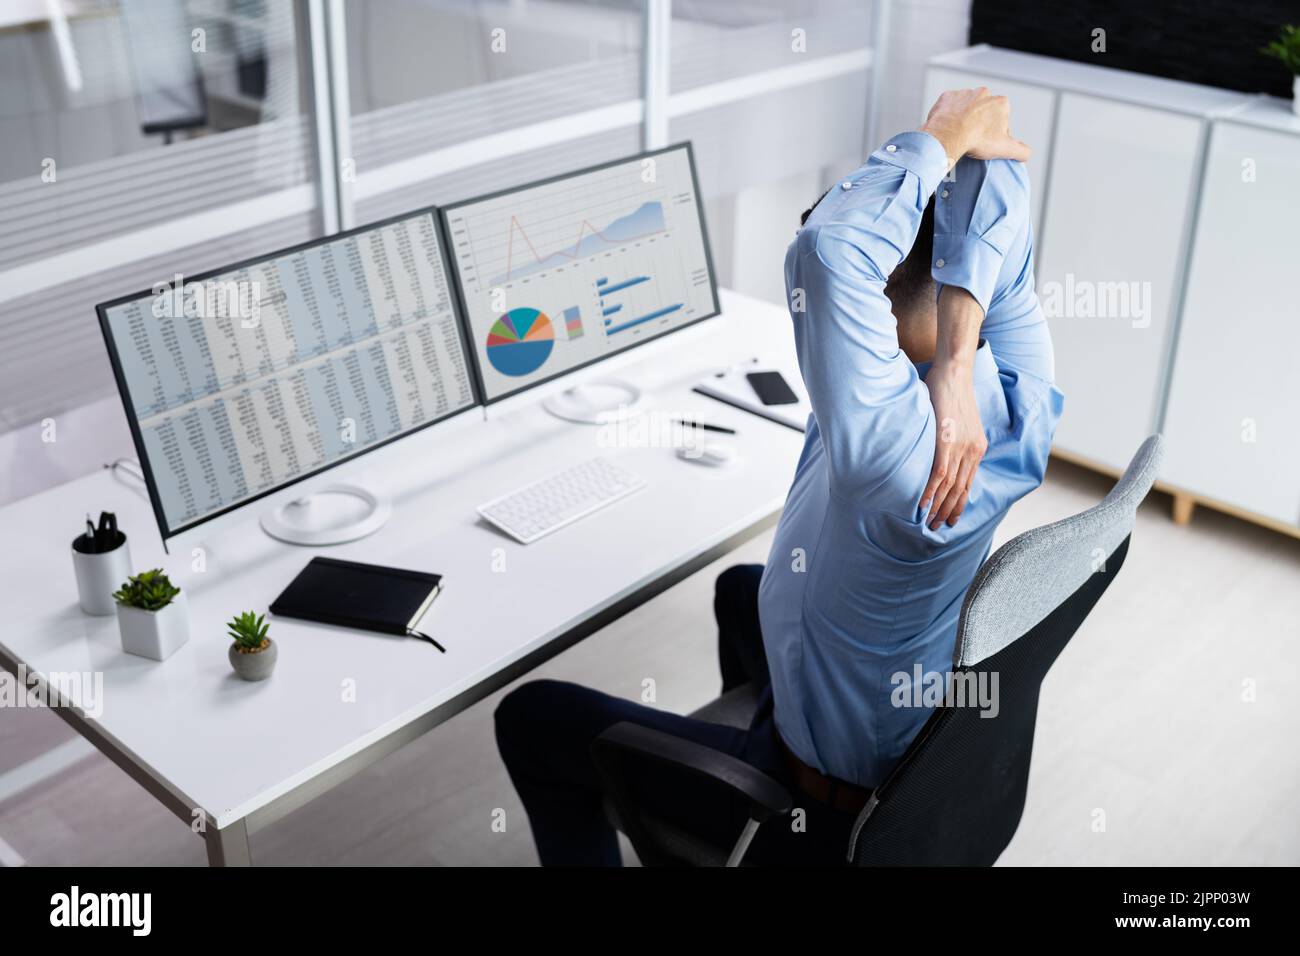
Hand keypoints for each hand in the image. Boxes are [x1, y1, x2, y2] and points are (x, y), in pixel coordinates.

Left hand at [920, 87, 1030, 165]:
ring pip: (965, 107)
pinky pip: (949, 106)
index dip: (994, 132)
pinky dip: (948, 114)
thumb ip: (1021, 150)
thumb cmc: (976, 140)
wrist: (947, 136)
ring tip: (958, 133)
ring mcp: (964, 93)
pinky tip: (948, 126)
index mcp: (1001, 102)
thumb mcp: (1005, 148)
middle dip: (979, 123)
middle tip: (971, 138)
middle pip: (983, 111)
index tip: (985, 142)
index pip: (1000, 119)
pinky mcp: (947, 97)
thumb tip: (1026, 153)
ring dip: (963, 117)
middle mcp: (984, 93)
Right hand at [922, 364, 987, 528]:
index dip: (959, 504)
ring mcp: (961, 447)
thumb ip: (956, 438)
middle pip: (961, 490)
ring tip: (928, 522)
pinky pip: (939, 474)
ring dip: (938, 507)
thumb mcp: (960, 420)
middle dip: (949, 511)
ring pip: (950, 486)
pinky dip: (931, 491)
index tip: (951, 519)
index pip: (968, 483)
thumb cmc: (952, 391)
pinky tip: (923, 504)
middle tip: (938, 528)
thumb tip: (943, 449)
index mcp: (978, 448)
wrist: (954, 372)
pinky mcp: (947, 441)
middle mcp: (973, 451)